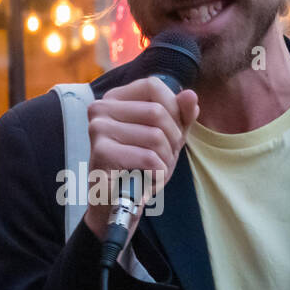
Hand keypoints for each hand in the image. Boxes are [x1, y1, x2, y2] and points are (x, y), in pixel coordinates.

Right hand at [81, 76, 199, 250]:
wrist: (118, 204)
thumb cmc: (141, 166)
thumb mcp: (168, 137)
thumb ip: (181, 115)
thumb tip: (191, 95)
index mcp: (114, 99)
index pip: (152, 86)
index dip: (172, 108)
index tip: (172, 132)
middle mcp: (101, 108)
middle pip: (157, 111)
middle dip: (172, 140)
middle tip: (164, 159)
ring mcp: (98, 129)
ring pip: (155, 136)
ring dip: (165, 160)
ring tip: (154, 172)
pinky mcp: (101, 152)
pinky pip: (148, 158)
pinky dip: (157, 174)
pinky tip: (147, 181)